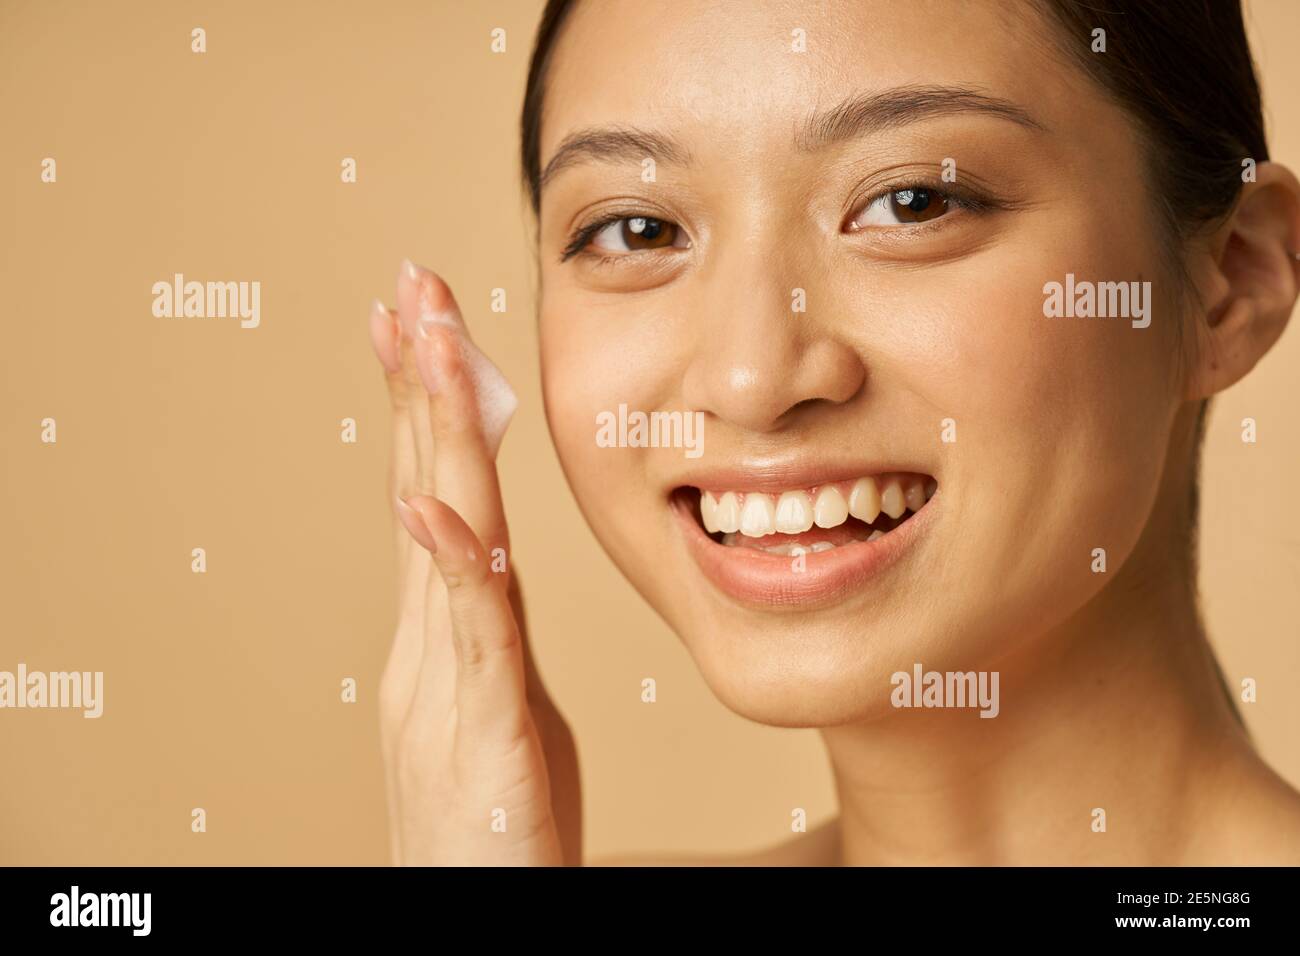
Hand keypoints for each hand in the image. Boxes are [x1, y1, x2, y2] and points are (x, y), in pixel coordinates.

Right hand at [367, 260, 580, 865]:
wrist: (477, 916)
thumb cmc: (502, 829)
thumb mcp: (508, 709)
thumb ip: (497, 636)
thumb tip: (496, 570)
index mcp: (444, 632)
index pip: (431, 493)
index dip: (423, 406)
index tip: (419, 321)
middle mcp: (428, 643)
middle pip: (423, 486)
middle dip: (419, 380)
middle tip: (409, 282)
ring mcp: (443, 684)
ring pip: (440, 536)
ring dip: (429, 433)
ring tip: (421, 337)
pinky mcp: (481, 733)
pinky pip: (469, 635)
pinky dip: (448, 562)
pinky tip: (428, 499)